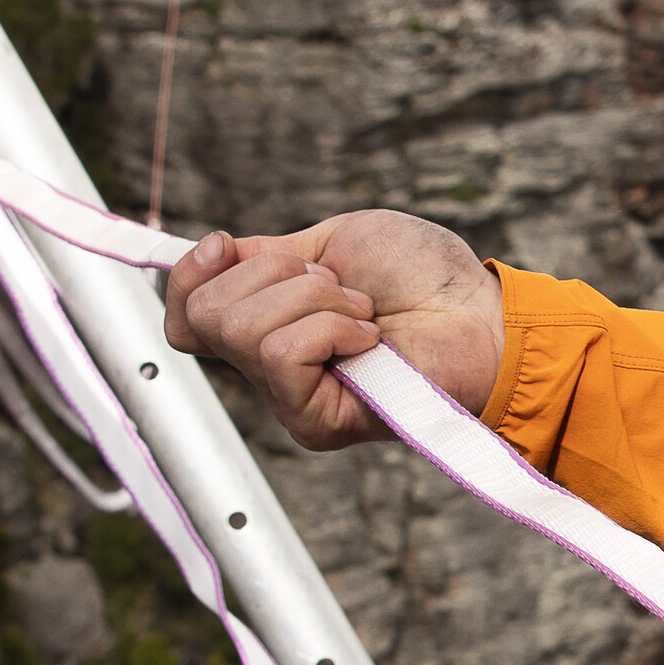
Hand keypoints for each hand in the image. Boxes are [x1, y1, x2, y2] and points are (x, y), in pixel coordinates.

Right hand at [163, 210, 502, 451]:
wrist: (481, 315)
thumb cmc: (423, 278)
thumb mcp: (329, 242)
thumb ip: (263, 256)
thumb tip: (207, 254)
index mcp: (265, 323)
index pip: (182, 315)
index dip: (189, 274)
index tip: (229, 245)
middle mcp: (267, 368)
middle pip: (206, 315)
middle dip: (276, 274)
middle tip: (339, 287)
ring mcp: (287, 399)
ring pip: (242, 329)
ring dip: (314, 298)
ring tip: (363, 314)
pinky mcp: (312, 422)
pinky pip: (279, 353)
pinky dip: (330, 327)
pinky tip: (368, 339)